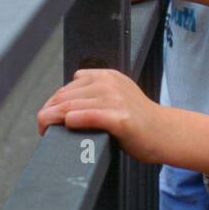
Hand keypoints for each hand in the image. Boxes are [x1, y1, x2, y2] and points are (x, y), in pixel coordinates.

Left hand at [36, 68, 167, 162]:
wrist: (166, 133)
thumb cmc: (138, 120)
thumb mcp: (117, 95)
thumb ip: (95, 93)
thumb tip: (64, 102)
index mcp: (106, 75)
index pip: (67, 87)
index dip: (52, 103)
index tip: (47, 117)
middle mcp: (109, 83)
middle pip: (64, 96)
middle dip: (48, 112)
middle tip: (42, 127)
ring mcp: (115, 99)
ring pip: (70, 106)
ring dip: (52, 119)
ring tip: (45, 130)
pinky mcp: (119, 118)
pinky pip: (86, 116)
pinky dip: (72, 121)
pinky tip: (67, 125)